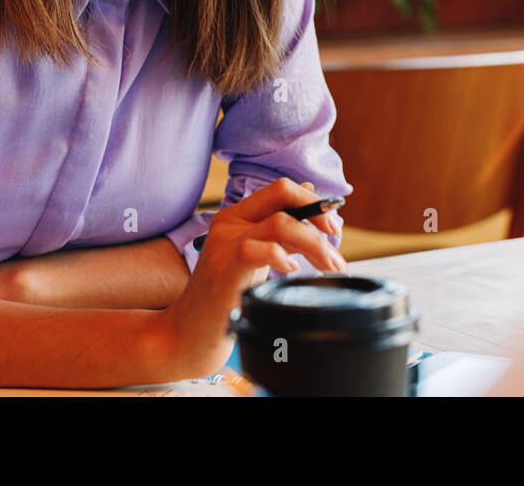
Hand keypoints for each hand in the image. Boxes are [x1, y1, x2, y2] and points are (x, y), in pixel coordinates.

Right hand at [155, 177, 346, 380]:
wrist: (186, 335)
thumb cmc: (224, 298)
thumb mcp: (256, 255)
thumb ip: (280, 226)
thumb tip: (309, 192)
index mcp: (238, 216)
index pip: (280, 188)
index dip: (312, 200)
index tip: (332, 225)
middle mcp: (230, 223)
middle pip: (282, 193)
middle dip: (318, 212)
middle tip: (337, 240)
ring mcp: (224, 244)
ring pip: (280, 223)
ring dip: (315, 244)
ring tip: (329, 267)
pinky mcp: (224, 271)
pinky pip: (257, 250)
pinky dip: (283, 257)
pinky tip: (293, 271)